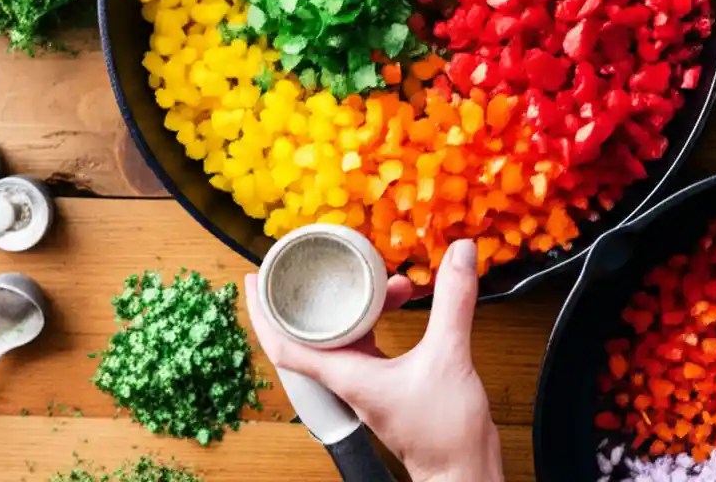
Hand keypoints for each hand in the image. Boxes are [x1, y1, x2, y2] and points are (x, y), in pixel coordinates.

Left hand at [245, 238, 502, 481]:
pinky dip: (377, 319)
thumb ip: (454, 301)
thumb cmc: (444, 434)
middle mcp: (349, 379)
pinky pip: (367, 344)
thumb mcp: (448, 356)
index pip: (284, 345)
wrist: (462, 473)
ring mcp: (366, 383)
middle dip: (314, 295)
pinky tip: (398, 305)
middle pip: (311, 333)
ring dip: (358, 304)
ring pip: (344, 335)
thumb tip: (459, 255)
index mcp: (346, 375)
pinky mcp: (386, 384)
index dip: (262, 311)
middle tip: (315, 263)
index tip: (253, 279)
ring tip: (384, 280)